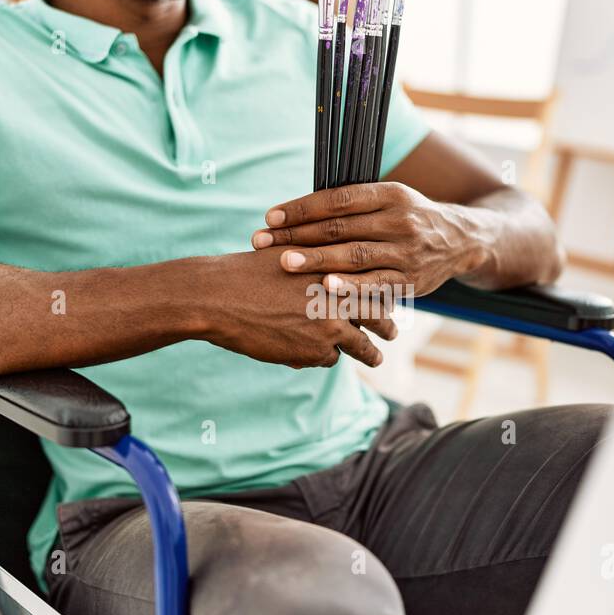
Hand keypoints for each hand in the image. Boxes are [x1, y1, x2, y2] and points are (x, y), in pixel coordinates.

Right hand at [192, 247, 396, 368]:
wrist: (220, 297)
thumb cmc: (249, 272)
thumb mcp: (290, 255)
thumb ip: (317, 264)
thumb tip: (336, 270)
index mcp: (334, 267)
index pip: (372, 281)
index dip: (382, 292)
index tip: (388, 299)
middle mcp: (338, 295)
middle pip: (376, 315)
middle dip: (386, 326)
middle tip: (393, 332)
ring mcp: (330, 325)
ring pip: (360, 345)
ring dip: (369, 353)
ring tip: (376, 358)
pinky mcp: (315, 350)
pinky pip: (330, 358)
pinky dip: (324, 357)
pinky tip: (313, 355)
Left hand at [251, 182, 485, 297]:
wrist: (462, 240)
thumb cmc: (410, 217)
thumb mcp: (390, 199)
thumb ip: (353, 203)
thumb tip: (299, 208)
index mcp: (390, 193)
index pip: (338, 198)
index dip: (302, 207)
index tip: (270, 216)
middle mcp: (399, 220)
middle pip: (340, 227)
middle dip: (296, 234)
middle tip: (262, 241)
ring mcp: (406, 252)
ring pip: (355, 255)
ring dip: (315, 259)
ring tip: (283, 262)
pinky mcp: (410, 280)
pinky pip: (375, 285)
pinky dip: (349, 286)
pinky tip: (325, 287)